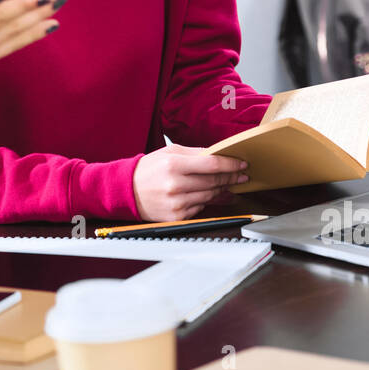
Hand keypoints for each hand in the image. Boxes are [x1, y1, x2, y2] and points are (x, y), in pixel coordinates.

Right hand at [132, 145, 249, 221]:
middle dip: (231, 178)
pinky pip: (200, 208)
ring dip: (221, 190)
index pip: (212, 165)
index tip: (242, 164)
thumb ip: (196, 153)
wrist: (127, 191)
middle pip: (214, 182)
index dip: (230, 165)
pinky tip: (208, 195)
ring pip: (210, 196)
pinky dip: (206, 201)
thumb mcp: (169, 153)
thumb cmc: (149, 169)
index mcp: (174, 165)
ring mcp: (176, 203)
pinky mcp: (177, 217)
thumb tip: (219, 155)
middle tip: (241, 175)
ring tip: (227, 184)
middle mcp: (175, 185)